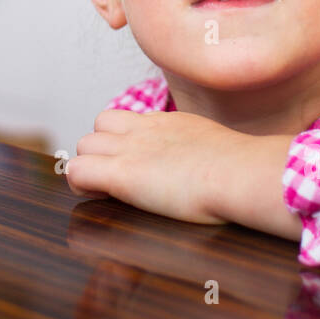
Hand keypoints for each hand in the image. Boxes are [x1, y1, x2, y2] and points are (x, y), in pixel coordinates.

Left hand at [64, 109, 254, 224]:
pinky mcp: (121, 174)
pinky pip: (77, 170)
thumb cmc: (242, 169)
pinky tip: (103, 198)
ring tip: (108, 190)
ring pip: (84, 144)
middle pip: (99, 125)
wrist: (240, 172)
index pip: (127, 120)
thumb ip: (205, 151)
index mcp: (168, 122)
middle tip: (118, 179)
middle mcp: (144, 129)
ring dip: (90, 165)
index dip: (121, 141)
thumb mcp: (218, 147)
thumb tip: (218, 165)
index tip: (136, 165)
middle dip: (102, 151)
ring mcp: (130, 149)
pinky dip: (81, 184)